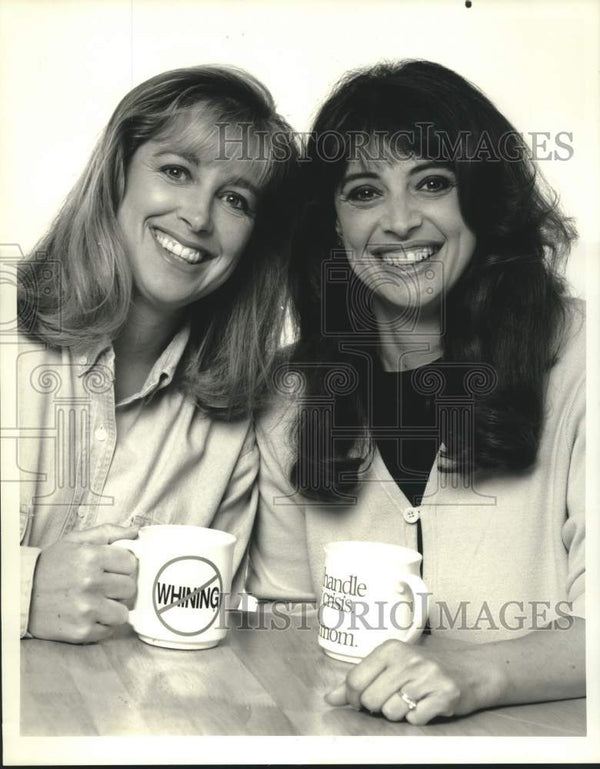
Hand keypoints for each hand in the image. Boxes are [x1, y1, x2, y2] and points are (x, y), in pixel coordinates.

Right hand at [28, 524, 138, 643]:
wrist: (21, 594)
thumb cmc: (52, 565)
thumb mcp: (76, 540)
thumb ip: (109, 532)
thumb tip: (136, 531)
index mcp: (91, 557)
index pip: (131, 563)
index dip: (124, 566)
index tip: (114, 569)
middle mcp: (90, 583)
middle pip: (130, 587)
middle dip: (120, 586)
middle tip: (106, 585)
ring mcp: (86, 609)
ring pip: (123, 612)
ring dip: (114, 607)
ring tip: (99, 601)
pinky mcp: (81, 631)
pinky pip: (109, 630)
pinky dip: (103, 624)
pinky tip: (90, 614)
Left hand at [325, 638, 503, 724]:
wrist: (470, 670)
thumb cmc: (424, 669)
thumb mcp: (391, 666)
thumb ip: (359, 680)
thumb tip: (329, 698)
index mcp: (391, 649)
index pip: (355, 680)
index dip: (355, 698)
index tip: (365, 699)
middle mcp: (408, 659)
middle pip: (371, 700)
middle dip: (378, 707)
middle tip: (394, 699)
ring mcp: (427, 677)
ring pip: (391, 712)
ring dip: (398, 714)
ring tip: (412, 700)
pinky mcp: (444, 695)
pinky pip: (415, 720)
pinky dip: (418, 718)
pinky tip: (426, 705)